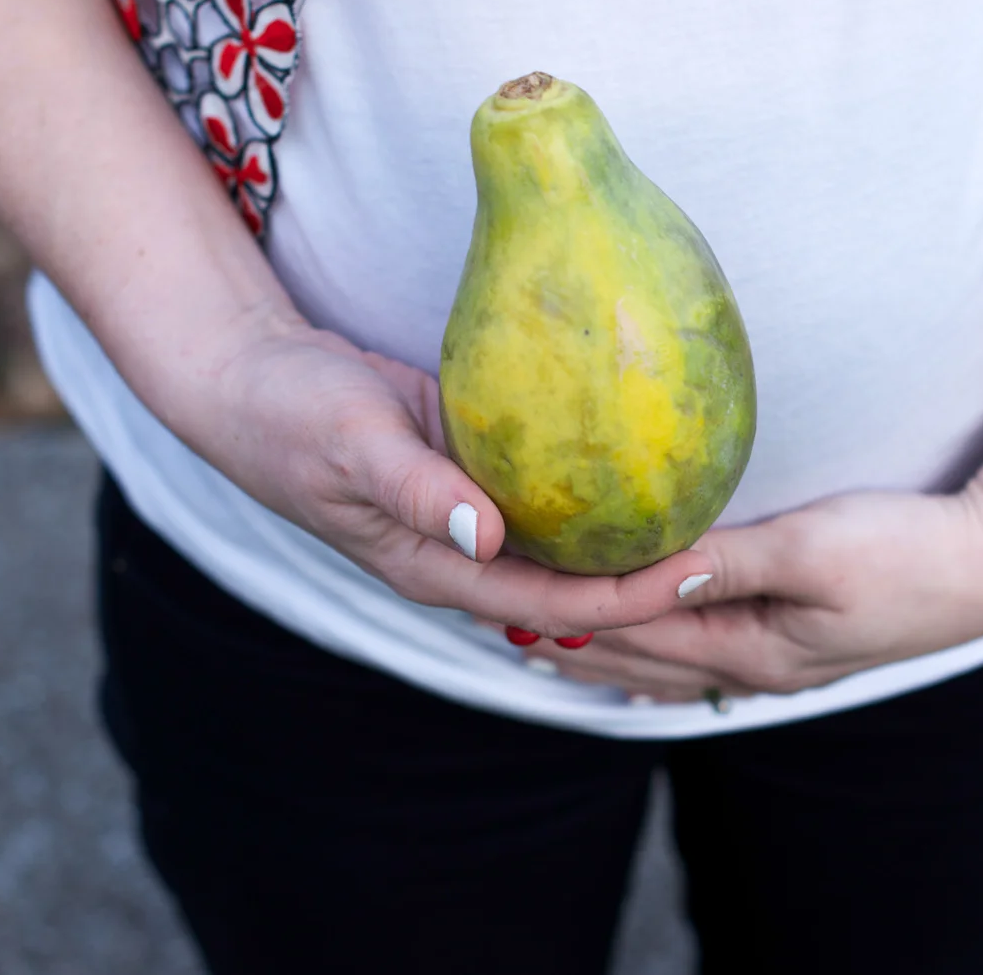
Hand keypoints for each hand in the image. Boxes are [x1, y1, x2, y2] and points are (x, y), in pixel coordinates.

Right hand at [191, 323, 711, 636]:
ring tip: (708, 514)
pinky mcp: (478, 469)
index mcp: (440, 567)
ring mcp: (475, 514)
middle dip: (649, 581)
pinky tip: (646, 463)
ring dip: (631, 540)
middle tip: (729, 549)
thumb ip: (415, 490)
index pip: (556, 602)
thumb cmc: (292, 417)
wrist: (254, 380)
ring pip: (568, 545)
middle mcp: (467, 552)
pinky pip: (551, 491)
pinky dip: (597, 490)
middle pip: (576, 587)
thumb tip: (487, 535)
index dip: (629, 598)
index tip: (696, 574)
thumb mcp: (351, 444)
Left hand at [503, 482, 982, 703]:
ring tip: (536, 631)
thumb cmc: (913, 552)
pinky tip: (632, 643)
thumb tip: (649, 566)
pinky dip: (648, 649)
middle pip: (633, 654)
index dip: (563, 606)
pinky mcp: (790, 642)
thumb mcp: (818, 549)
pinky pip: (697, 656)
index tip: (501, 584)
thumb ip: (729, 560)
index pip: (631, 627)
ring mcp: (772, 659)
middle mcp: (751, 664)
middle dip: (562, 634)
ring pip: (660, 661)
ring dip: (596, 648)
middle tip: (491, 610)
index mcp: (750, 645)